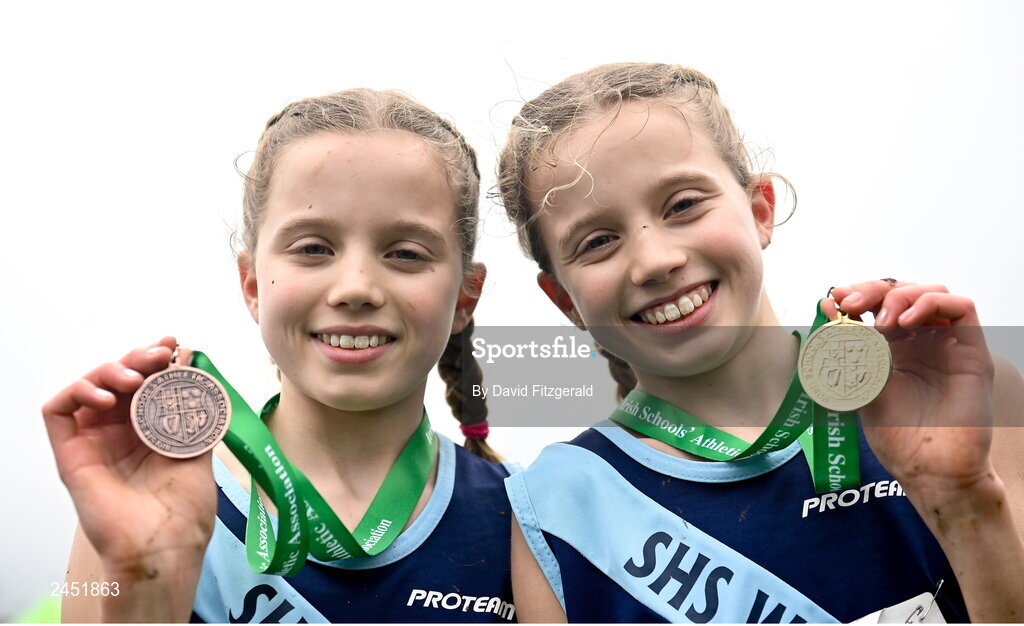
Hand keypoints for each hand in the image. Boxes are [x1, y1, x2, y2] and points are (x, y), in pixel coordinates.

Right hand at [42, 336, 217, 574]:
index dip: (155, 359)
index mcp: (150, 430)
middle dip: (136, 359)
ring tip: (135, 380)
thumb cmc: (185, 509)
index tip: (173, 344)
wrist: (165, 547)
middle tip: (158, 356)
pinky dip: (77, 392)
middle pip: (116, 379)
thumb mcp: (199, 449)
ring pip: (88, 387)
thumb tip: (192, 365)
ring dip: (109, 371)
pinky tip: (105, 400)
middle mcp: (120, 432)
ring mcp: (94, 441)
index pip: (145, 383)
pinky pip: (58, 410)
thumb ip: (193, 410)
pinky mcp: (70, 453)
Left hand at [826, 281, 995, 500]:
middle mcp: (922, 341)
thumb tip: (826, 311)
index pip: (878, 304)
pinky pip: (962, 307)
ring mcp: (947, 344)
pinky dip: (930, 303)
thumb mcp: (861, 386)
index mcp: (893, 347)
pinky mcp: (972, 352)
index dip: (857, 294)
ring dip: (901, 296)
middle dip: (872, 290)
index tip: (834, 297)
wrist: (929, 471)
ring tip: (881, 320)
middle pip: (902, 292)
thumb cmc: (897, 436)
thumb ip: (848, 351)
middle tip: (849, 303)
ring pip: (932, 292)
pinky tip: (905, 323)